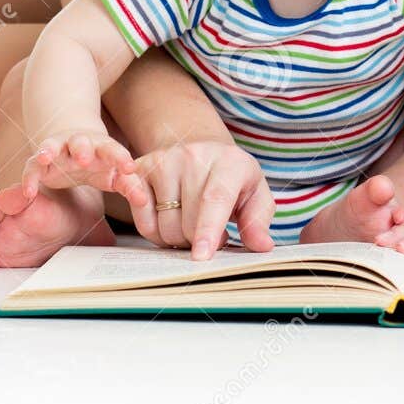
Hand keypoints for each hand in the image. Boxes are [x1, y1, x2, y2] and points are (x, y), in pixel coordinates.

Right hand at [21, 128, 140, 199]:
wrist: (75, 145)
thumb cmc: (100, 162)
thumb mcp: (114, 174)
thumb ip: (129, 185)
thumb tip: (144, 200)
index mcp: (102, 147)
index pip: (113, 149)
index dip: (121, 157)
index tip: (129, 168)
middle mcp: (79, 144)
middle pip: (80, 142)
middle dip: (82, 149)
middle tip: (84, 159)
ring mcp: (58, 149)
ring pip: (52, 145)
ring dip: (49, 150)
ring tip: (46, 157)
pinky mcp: (40, 161)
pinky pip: (32, 167)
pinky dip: (30, 177)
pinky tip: (29, 191)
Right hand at [123, 141, 275, 259]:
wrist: (199, 147)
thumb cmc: (231, 178)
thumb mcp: (254, 194)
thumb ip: (258, 221)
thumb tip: (262, 246)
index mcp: (229, 162)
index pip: (215, 199)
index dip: (208, 230)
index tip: (202, 256)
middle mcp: (194, 156)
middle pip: (187, 222)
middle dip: (197, 241)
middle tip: (209, 234)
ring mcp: (164, 161)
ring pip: (164, 226)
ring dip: (177, 238)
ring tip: (190, 223)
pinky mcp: (141, 170)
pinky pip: (143, 221)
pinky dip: (155, 232)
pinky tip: (169, 218)